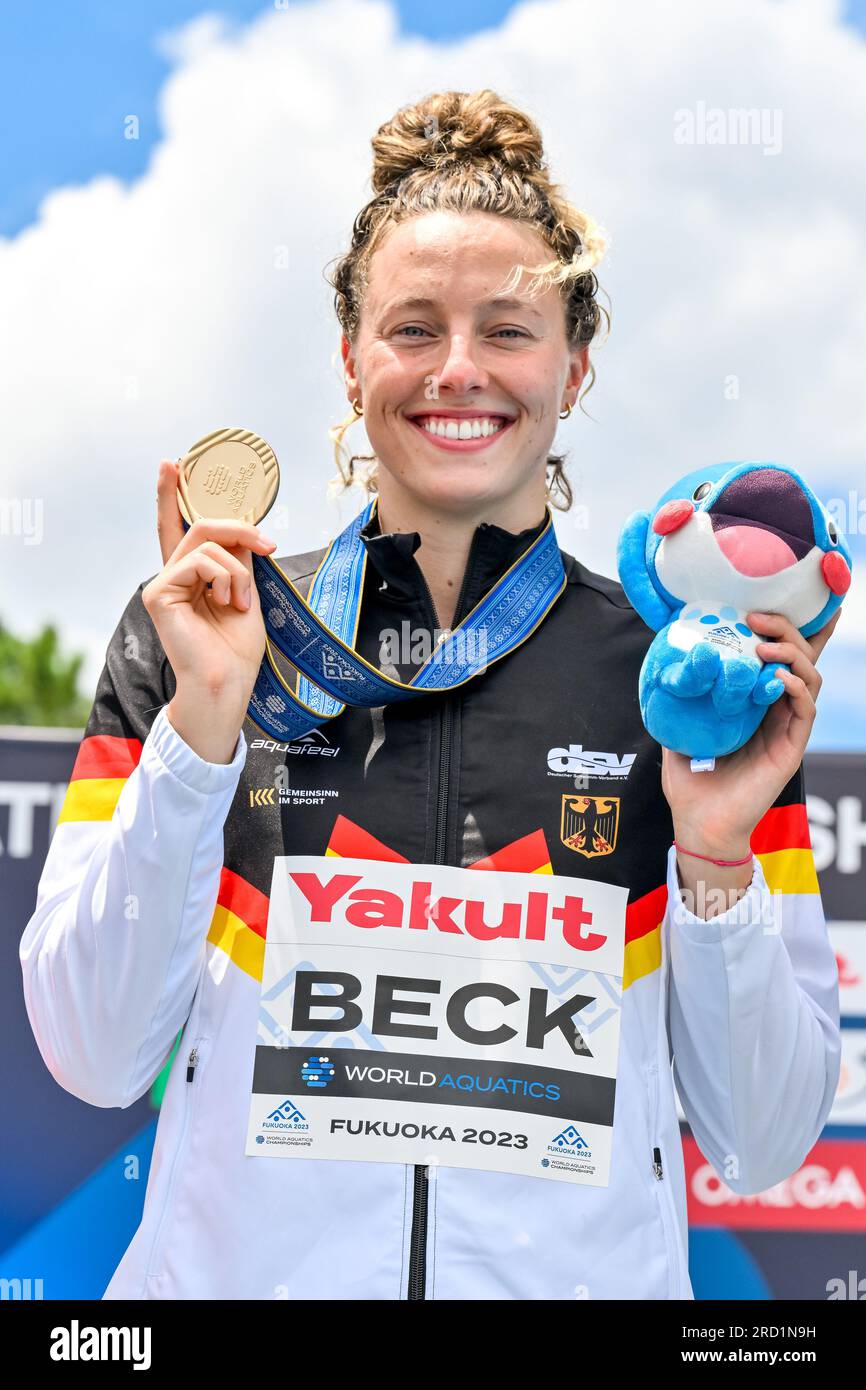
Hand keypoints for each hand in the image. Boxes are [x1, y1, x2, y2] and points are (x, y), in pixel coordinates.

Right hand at [142, 460, 277, 760]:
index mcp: (191, 576)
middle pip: (200, 524)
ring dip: (237, 568)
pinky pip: (200, 560)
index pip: (178, 528)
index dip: (172, 496)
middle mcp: (173, 576)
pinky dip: (225, 577)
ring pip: (206, 542)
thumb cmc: (237, 649)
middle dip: (239, 527)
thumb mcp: (246, 593)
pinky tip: (228, 602)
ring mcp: (163, 583)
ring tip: (241, 601)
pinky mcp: (159, 592)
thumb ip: (239, 560)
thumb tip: (244, 531)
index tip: (174, 465)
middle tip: (267, 543)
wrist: (227, 683)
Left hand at [662, 606, 840, 858]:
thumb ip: (678, 701)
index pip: (780, 658)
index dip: (790, 629)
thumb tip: (660, 668)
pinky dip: (795, 686)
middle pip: (801, 658)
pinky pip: (805, 709)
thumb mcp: (677, 730)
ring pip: (809, 677)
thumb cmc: (691, 782)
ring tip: (763, 645)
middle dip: (787, 629)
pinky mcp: (791, 748)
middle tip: (758, 615)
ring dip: (791, 653)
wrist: (699, 824)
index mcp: (755, 703)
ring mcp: (787, 728)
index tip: (773, 599)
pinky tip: (777, 676)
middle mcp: (776, 711)